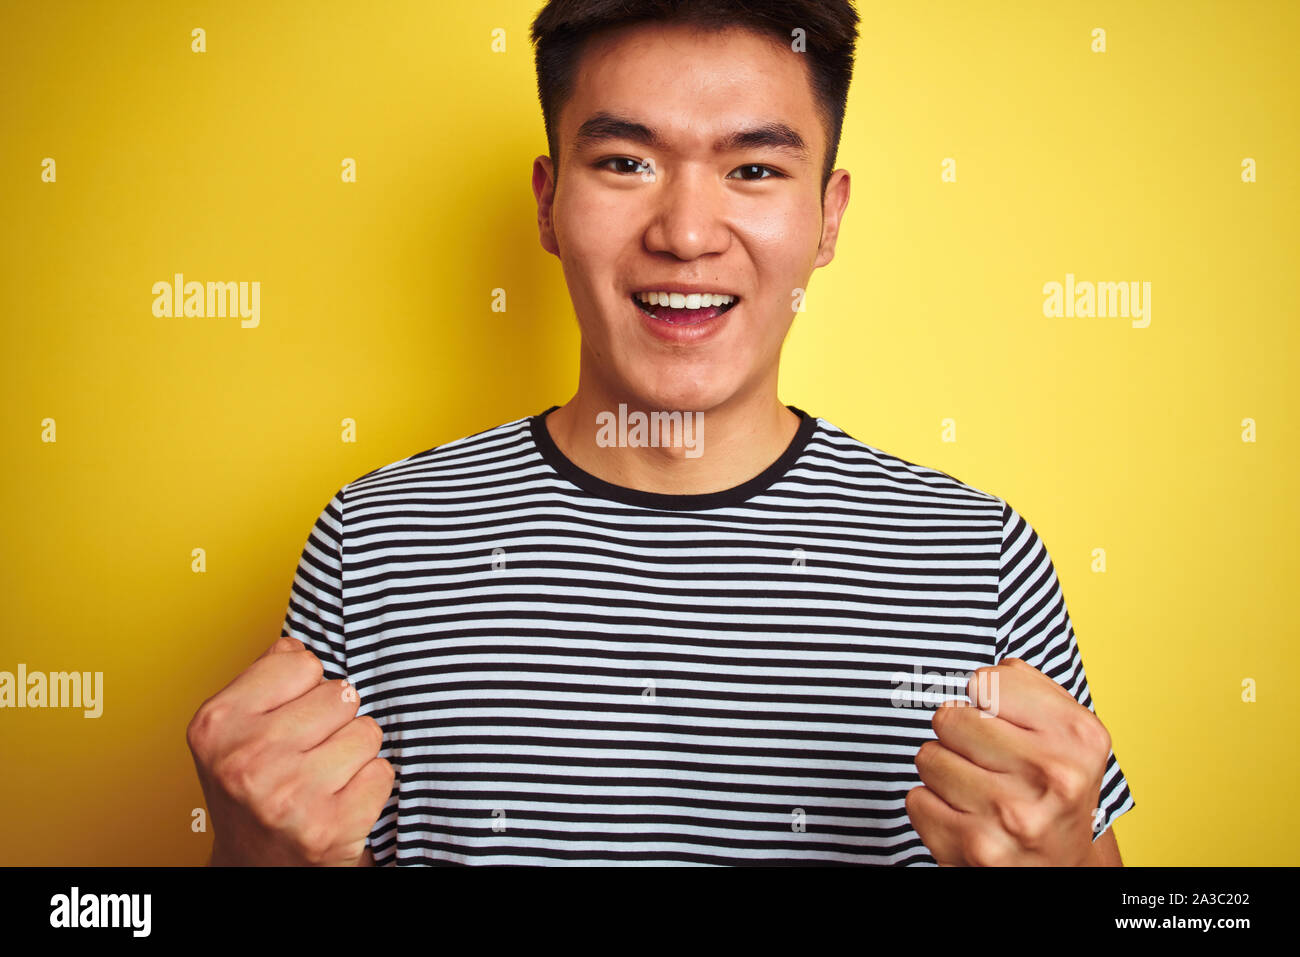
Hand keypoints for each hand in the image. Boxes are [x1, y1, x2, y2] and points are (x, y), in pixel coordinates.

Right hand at [186, 636, 393, 865]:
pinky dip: (369, 785)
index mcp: (217, 725)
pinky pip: (383, 771)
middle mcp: (246, 761)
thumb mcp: (234, 727)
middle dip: (334, 721)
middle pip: (342, 695)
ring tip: (325, 777)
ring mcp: (288, 797)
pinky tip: (340, 801)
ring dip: (355, 753)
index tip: (287, 716)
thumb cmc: (253, 786)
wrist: (254, 868)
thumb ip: (266, 675)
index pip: (303, 662)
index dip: (304, 688)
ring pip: (368, 732)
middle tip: (309, 753)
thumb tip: (300, 645)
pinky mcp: (330, 829)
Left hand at [905, 658, 1110, 865]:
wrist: (1062, 869)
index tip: (999, 719)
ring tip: (977, 788)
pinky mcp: (974, 848)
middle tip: (985, 758)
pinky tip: (965, 816)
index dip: (984, 698)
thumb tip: (992, 669)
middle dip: (958, 734)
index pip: (984, 681)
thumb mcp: (1069, 735)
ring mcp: (1011, 816)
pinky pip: (916, 799)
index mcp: (1078, 737)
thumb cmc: (1054, 792)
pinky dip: (933, 806)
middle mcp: (1052, 776)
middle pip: (949, 716)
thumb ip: (1031, 688)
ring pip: (928, 756)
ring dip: (944, 770)